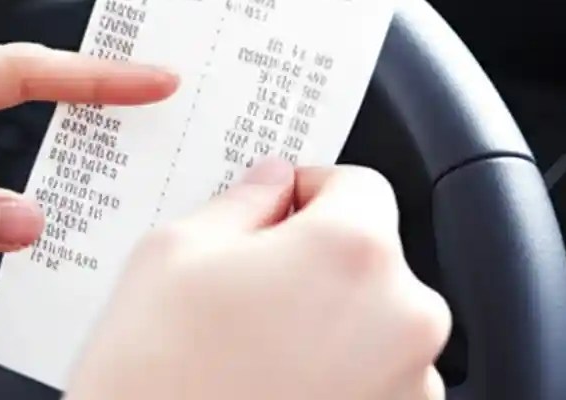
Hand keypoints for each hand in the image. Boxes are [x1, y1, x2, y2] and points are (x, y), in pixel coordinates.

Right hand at [67, 160, 450, 399]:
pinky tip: (273, 385)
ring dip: (330, 322)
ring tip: (253, 349)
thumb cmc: (157, 377)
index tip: (275, 211)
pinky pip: (376, 380)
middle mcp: (402, 318)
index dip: (308, 192)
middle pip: (371, 257)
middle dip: (316, 261)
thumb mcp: (174, 253)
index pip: (359, 184)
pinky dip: (336, 377)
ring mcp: (408, 386)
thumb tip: (272, 186)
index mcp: (353, 252)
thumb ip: (242, 203)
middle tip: (247, 288)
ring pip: (375, 322)